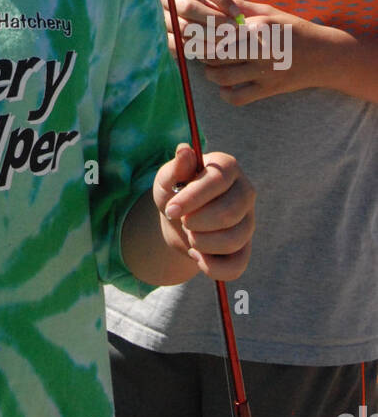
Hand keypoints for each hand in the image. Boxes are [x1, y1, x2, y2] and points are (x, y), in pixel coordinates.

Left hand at [155, 144, 254, 278]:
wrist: (178, 220)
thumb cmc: (174, 192)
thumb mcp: (167, 178)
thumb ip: (175, 167)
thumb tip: (184, 150)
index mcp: (228, 167)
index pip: (217, 181)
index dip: (193, 198)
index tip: (170, 210)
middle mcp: (245, 192)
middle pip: (228, 213)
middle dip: (197, 223)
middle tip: (182, 221)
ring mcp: (249, 221)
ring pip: (233, 240)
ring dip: (201, 243)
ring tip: (190, 235)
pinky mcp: (246, 248)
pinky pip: (236, 266)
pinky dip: (211, 266)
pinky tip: (197, 255)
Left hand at [157, 0, 337, 104]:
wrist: (325, 56)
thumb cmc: (295, 30)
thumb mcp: (271, 12)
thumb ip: (243, 7)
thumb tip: (216, 1)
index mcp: (258, 26)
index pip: (220, 31)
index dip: (202, 33)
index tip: (193, 32)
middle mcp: (260, 49)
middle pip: (217, 54)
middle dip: (201, 53)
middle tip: (198, 50)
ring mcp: (264, 71)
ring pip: (223, 77)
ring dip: (210, 73)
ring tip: (209, 68)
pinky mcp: (269, 89)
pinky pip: (239, 98)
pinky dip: (225, 94)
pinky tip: (224, 87)